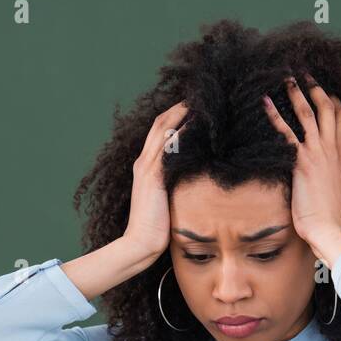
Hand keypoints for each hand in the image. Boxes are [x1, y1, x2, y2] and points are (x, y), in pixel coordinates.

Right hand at [122, 99, 191, 261]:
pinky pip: (167, 147)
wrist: (140, 244)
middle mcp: (143, 162)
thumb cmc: (156, 229)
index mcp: (145, 168)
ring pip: (164, 130)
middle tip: (199, 96)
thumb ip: (174, 184)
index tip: (193, 107)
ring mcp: (147, 168)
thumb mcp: (166, 200)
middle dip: (179, 108)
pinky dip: (181, 132)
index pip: (159, 133)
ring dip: (181, 113)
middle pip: (160, 124)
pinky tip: (196, 123)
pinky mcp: (153, 177)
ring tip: (200, 101)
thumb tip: (194, 176)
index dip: (175, 117)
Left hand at [263, 74, 340, 261]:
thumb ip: (334, 179)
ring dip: (298, 93)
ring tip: (287, 78)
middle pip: (328, 110)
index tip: (329, 92)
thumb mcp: (339, 193)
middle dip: (318, 89)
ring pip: (309, 114)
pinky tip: (265, 102)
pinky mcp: (301, 162)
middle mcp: (331, 151)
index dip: (336, 103)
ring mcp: (317, 154)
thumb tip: (331, 178)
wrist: (329, 229)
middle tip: (307, 75)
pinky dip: (274, 115)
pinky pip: (286, 132)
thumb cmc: (331, 218)